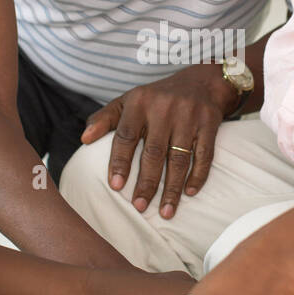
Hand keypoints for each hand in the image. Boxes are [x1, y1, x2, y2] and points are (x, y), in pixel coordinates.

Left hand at [80, 65, 236, 217]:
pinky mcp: (209, 123)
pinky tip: (190, 192)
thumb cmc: (157, 97)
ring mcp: (189, 116)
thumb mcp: (128, 100)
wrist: (201, 82)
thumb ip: (105, 119)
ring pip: (179, 158)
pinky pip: (204, 154)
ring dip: (172, 188)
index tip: (115, 186)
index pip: (125, 136)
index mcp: (139, 103)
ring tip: (165, 211)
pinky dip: (198, 175)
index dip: (119, 162)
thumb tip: (84, 139)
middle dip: (146, 183)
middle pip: (153, 152)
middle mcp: (163, 108)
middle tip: (139, 206)